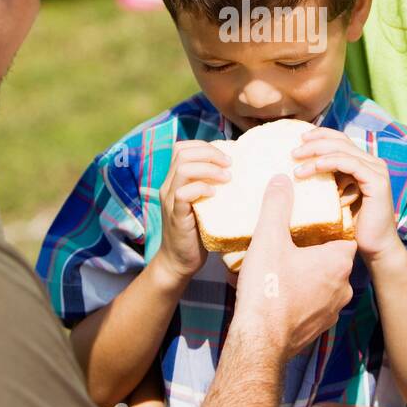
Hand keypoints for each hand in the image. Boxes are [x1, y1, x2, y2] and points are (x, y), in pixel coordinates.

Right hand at [156, 140, 230, 281]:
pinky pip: (183, 193)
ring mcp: (170, 200)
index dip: (205, 146)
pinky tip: (215, 194)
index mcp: (175, 179)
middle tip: (230, 165)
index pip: (182, 148)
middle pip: (182, 152)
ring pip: (183, 168)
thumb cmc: (197, 231)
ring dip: (209, 168)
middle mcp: (169, 185)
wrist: (180, 260)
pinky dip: (201, 188)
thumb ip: (211, 185)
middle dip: (210, 153)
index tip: (226, 158)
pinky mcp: (176, 216)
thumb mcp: (204, 202)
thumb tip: (238, 170)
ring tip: (227, 178)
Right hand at [231, 174, 356, 359]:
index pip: (343, 235)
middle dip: (315, 252)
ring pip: (325, 284)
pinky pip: (314, 305)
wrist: (259, 343)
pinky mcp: (318, 329)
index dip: (328, 227)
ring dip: (309, 276)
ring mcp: (332, 311)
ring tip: (283, 269)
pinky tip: (281, 294)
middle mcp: (344, 287)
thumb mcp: (269, 238)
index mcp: (338, 261)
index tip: (310, 223)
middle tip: (292, 244)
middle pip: (334, 259)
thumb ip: (277, 205)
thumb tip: (281, 180)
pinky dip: (302, 298)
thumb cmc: (268, 289)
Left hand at [291, 127, 400, 261]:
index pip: (340, 140)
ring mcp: (376, 171)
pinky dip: (332, 162)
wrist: (374, 247)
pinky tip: (316, 166)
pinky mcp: (377, 182)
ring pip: (343, 151)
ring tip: (298, 165)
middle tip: (293, 152)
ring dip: (318, 154)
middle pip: (341, 141)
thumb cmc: (352, 225)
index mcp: (363, 163)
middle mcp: (372, 163)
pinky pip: (351, 164)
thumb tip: (298, 171)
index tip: (299, 139)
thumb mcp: (335, 197)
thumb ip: (326, 181)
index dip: (320, 135)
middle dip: (314, 143)